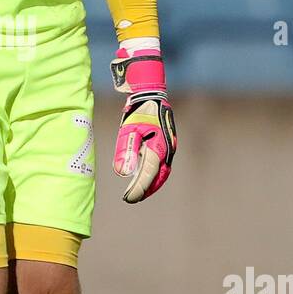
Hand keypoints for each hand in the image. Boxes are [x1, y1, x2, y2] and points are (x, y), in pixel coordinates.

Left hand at [110, 44, 176, 201]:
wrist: (151, 95)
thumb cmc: (138, 112)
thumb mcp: (128, 130)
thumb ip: (126, 151)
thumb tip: (123, 173)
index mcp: (157, 148)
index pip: (147, 176)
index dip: (138, 189)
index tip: (128, 198)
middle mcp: (166, 150)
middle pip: (157, 177)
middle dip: (145, 189)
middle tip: (132, 198)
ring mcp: (169, 147)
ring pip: (162, 172)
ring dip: (152, 184)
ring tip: (140, 192)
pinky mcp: (168, 144)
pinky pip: (163, 165)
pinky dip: (155, 174)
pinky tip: (146, 177)